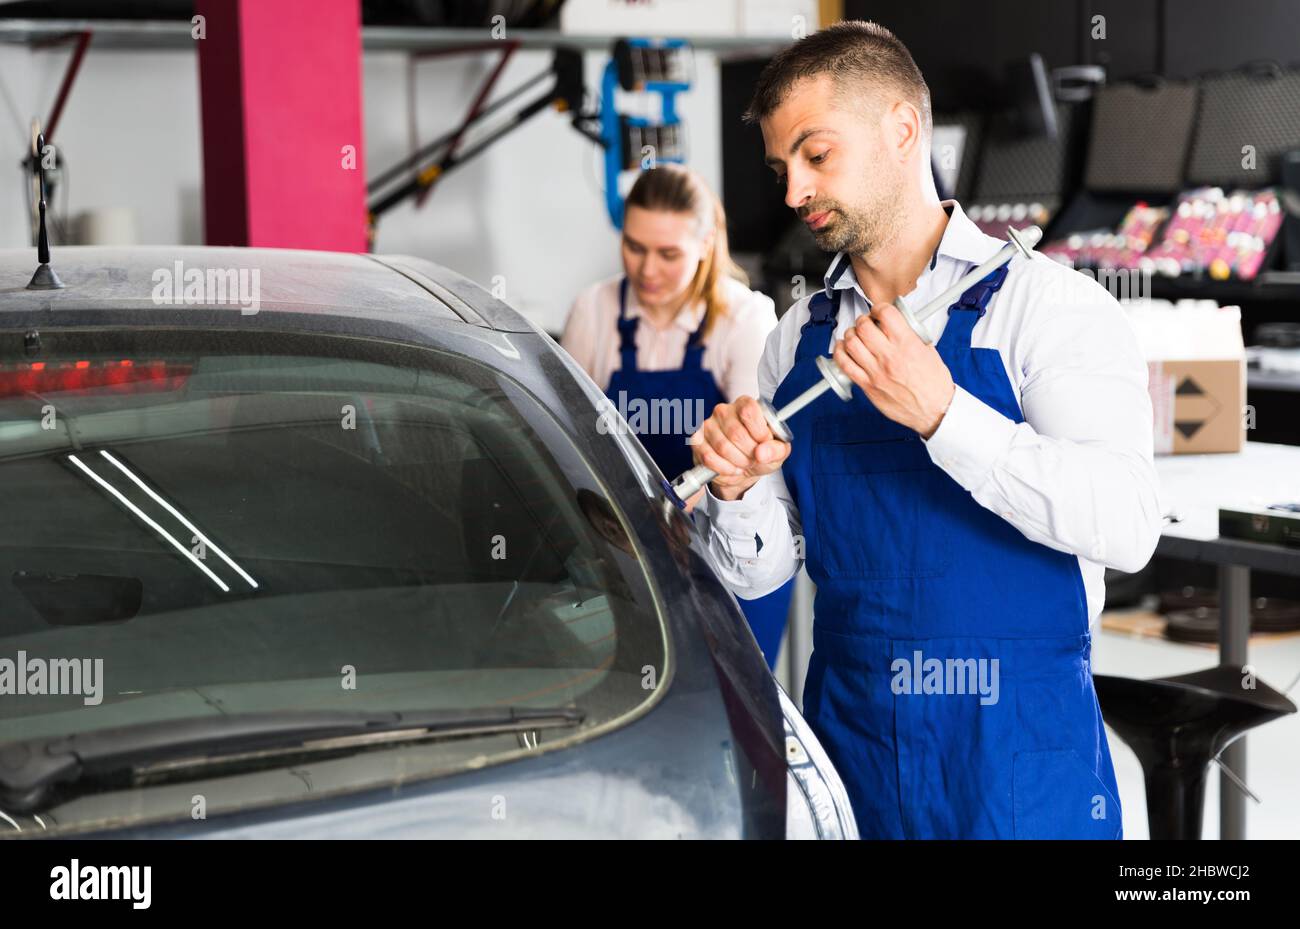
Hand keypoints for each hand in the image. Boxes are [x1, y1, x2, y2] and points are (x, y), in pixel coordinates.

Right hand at [691, 396, 790, 500]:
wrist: (743, 469)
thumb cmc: (760, 453)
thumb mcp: (778, 452)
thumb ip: (776, 450)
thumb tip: (762, 452)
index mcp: (745, 404)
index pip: (749, 411)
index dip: (759, 432)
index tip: (764, 443)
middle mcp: (724, 410)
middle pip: (736, 433)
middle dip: (749, 453)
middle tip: (754, 458)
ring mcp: (708, 425)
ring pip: (722, 447)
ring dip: (737, 463)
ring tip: (744, 464)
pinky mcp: (697, 441)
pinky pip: (708, 457)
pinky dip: (723, 468)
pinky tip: (731, 468)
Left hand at [832, 304, 955, 437]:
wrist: (934, 410)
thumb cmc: (933, 384)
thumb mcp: (929, 350)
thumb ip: (911, 334)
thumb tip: (898, 322)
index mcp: (907, 344)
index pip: (885, 314)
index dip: (879, 308)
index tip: (879, 312)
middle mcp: (889, 356)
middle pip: (864, 326)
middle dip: (864, 320)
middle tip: (867, 324)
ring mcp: (876, 372)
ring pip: (851, 343)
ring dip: (850, 334)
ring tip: (855, 335)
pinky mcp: (867, 386)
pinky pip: (845, 365)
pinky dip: (840, 353)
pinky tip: (843, 348)